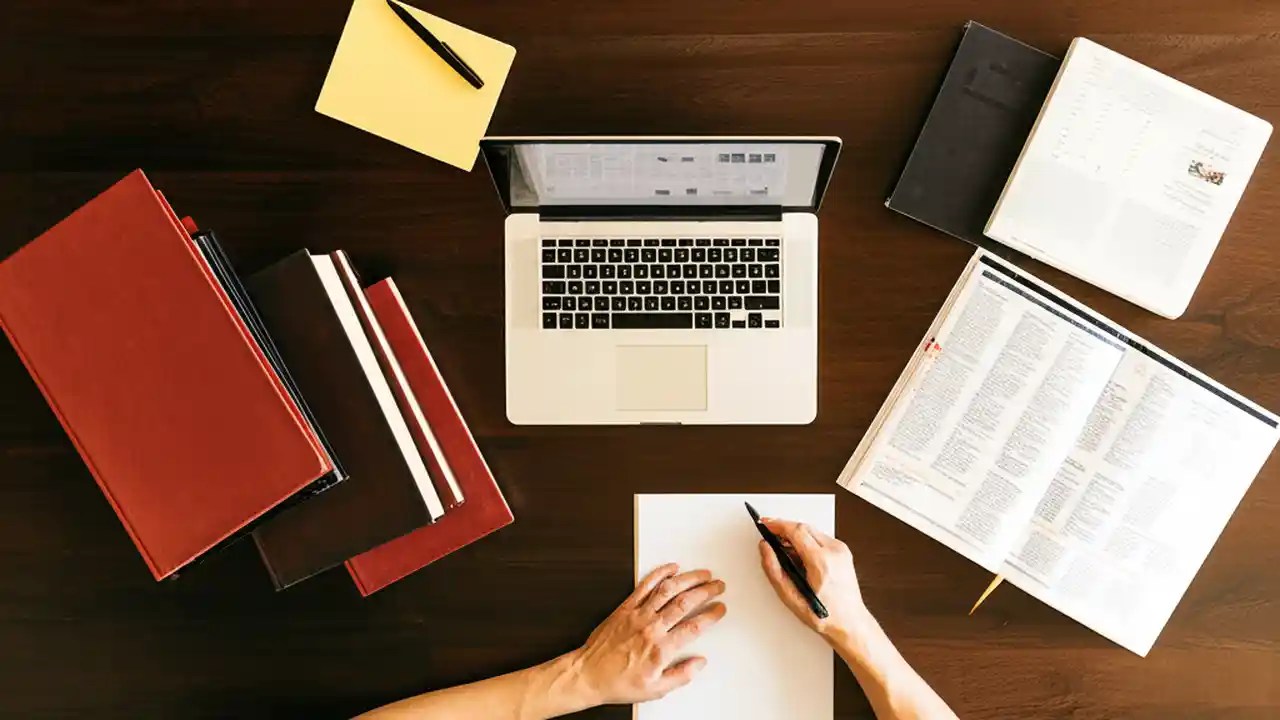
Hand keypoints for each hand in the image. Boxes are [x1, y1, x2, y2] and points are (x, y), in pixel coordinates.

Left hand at [569, 563, 725, 706]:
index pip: (694, 627)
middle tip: (717, 586)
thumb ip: (681, 676)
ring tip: (702, 574)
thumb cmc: (618, 682)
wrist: (588, 674)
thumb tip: (699, 664)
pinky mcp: (625, 607)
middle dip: (706, 591)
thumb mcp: (655, 690)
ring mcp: (637, 614)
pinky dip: (659, 573)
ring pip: (668, 589)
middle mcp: (651, 628)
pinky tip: (671, 568)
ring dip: (688, 579)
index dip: (711, 615)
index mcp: (660, 649)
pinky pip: (645, 585)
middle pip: (685, 602)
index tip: (720, 609)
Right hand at [758, 518, 868, 639]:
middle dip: (784, 528)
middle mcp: (835, 552)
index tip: (765, 524)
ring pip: (812, 530)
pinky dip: (807, 542)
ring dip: (796, 535)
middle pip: (804, 527)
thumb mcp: (792, 598)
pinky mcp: (843, 551)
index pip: (796, 531)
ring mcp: (841, 550)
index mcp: (822, 562)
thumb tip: (766, 550)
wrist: (850, 622)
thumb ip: (775, 570)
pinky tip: (800, 556)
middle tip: (771, 536)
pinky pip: (820, 538)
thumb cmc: (825, 615)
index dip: (777, 524)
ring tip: (785, 551)